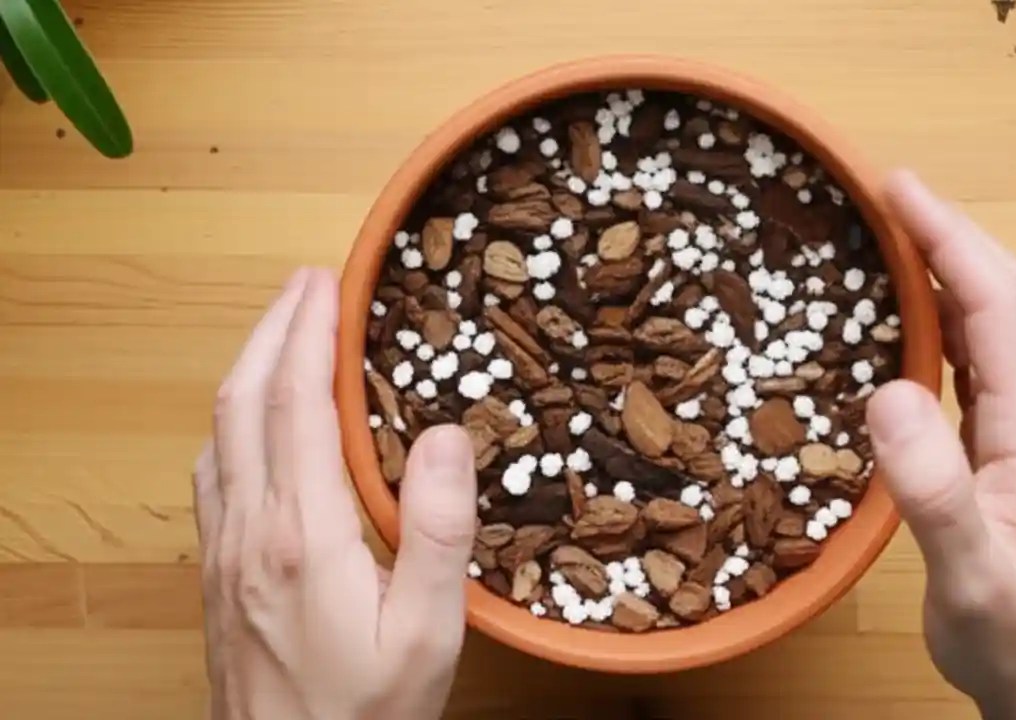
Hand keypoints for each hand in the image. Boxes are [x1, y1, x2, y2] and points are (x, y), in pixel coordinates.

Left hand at [193, 268, 475, 719]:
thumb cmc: (365, 715)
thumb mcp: (427, 635)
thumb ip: (440, 533)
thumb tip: (449, 434)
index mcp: (303, 533)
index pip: (297, 405)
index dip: (309, 334)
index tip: (327, 281)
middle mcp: (250, 531)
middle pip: (244, 403)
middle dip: (273, 331)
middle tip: (305, 284)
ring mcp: (224, 553)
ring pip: (218, 434)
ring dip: (247, 370)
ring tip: (282, 335)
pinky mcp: (217, 577)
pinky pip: (213, 473)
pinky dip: (231, 423)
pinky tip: (250, 427)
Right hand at [868, 173, 1015, 718]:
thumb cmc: (1008, 630)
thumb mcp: (968, 569)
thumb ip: (933, 485)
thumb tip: (888, 391)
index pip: (995, 306)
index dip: (949, 239)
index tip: (898, 188)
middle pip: (1007, 295)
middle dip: (952, 233)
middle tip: (888, 192)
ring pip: (997, 320)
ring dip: (952, 267)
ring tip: (895, 234)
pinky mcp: (1010, 446)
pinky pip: (980, 357)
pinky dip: (946, 316)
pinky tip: (912, 317)